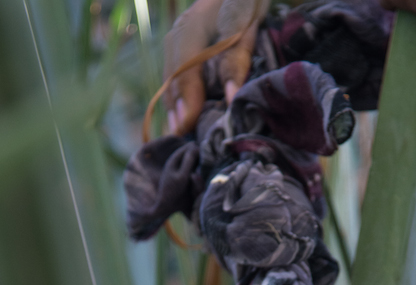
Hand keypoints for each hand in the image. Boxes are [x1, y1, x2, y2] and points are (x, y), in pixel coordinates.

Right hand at [163, 0, 270, 134]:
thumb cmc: (242, 1)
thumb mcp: (244, 27)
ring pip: (171, 81)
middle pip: (173, 81)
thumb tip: (231, 99)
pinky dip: (179, 98)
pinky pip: (176, 77)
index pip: (183, 75)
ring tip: (180, 134)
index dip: (185, 104)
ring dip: (175, 108)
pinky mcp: (181, 47)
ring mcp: (176, 42)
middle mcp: (177, 37)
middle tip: (181, 140)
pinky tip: (183, 116)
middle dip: (176, 112)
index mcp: (189, 31)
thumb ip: (235, 61)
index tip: (186, 127)